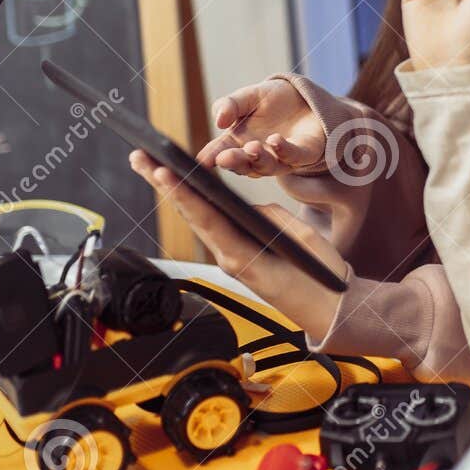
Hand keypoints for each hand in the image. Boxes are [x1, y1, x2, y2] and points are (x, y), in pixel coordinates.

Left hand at [129, 150, 342, 340]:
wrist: (328, 311)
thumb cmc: (319, 279)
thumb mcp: (300, 238)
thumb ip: (269, 217)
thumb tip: (246, 208)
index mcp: (242, 256)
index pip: (206, 218)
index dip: (182, 193)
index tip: (160, 170)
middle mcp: (229, 258)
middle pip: (191, 215)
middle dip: (164, 184)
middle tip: (140, 157)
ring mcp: (231, 259)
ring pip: (197, 220)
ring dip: (173, 192)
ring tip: (150, 165)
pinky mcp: (237, 257)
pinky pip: (212, 227)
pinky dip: (194, 204)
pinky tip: (183, 188)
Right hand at [198, 79, 325, 176]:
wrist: (305, 97)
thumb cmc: (273, 100)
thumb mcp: (248, 96)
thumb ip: (230, 105)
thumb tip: (219, 120)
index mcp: (238, 142)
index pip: (221, 152)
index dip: (211, 157)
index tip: (202, 161)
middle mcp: (257, 155)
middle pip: (244, 164)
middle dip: (234, 161)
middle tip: (224, 157)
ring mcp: (280, 158)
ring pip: (267, 166)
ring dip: (259, 158)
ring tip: (252, 147)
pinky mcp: (304, 154)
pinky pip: (294, 156)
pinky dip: (284, 150)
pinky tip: (275, 140)